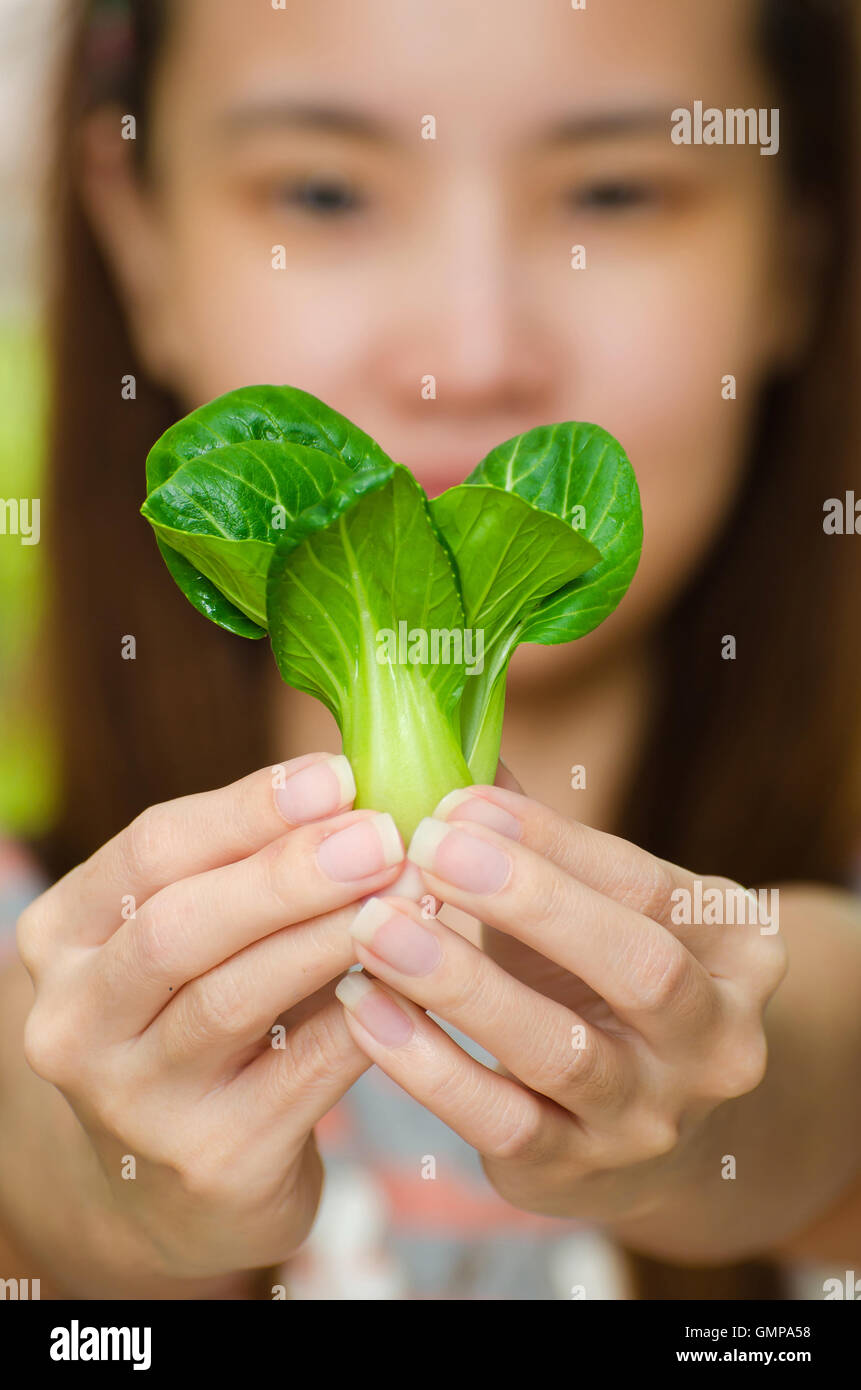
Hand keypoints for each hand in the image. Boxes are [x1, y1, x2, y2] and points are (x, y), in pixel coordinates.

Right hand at [16, 753, 403, 1277]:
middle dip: (288, 873)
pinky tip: (416, 974)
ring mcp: (134, 1101)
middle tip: (382, 834)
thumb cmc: (204, 1024)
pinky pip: (302, 1072)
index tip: (338, 775)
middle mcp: (75, 1021)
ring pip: (235, 999)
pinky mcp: (211, 1162)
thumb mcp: (196, 938)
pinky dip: (366, 1013)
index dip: (248, 808)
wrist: (185, 1188)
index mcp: (64, 937)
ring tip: (410, 892)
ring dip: (331, 936)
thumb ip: (248, 865)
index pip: (150, 851)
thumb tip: (356, 784)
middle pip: (178, 926)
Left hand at [335, 783, 786, 1223]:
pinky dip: (427, 1065)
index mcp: (733, 948)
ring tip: (374, 925)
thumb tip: (443, 745)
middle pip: (638, 968)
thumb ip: (534, 837)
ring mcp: (651, 1117)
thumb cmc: (602, 979)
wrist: (649, 1122)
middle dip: (531, 900)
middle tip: (426, 847)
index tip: (461, 800)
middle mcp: (714, 1040)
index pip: (646, 884)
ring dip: (461, 983)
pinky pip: (499, 1120)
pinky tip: (364, 1007)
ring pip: (562, 1053)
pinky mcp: (576, 1172)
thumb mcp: (597, 905)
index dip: (551, 841)